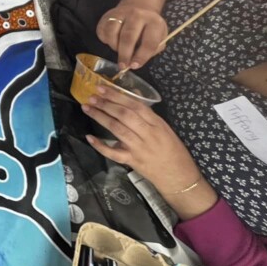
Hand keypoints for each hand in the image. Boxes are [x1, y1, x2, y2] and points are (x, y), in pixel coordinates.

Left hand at [83, 86, 202, 194]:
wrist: (179, 177)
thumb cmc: (172, 150)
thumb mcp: (164, 128)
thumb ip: (147, 113)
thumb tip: (132, 92)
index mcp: (157, 124)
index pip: (135, 106)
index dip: (117, 96)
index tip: (102, 88)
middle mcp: (148, 134)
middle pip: (124, 115)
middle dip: (106, 104)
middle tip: (92, 97)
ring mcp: (139, 148)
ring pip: (117, 130)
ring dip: (100, 117)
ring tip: (87, 108)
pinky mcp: (132, 161)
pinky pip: (114, 153)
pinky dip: (100, 145)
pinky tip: (89, 137)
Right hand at [96, 4, 167, 70]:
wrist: (139, 6)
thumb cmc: (149, 28)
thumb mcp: (158, 38)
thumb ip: (150, 51)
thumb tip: (134, 62)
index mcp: (154, 22)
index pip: (149, 42)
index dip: (142, 56)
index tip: (134, 66)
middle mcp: (137, 15)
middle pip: (128, 36)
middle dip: (124, 54)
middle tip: (122, 66)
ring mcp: (121, 13)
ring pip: (111, 32)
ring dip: (113, 46)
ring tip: (118, 49)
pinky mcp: (107, 15)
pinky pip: (102, 30)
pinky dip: (105, 40)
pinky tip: (112, 41)